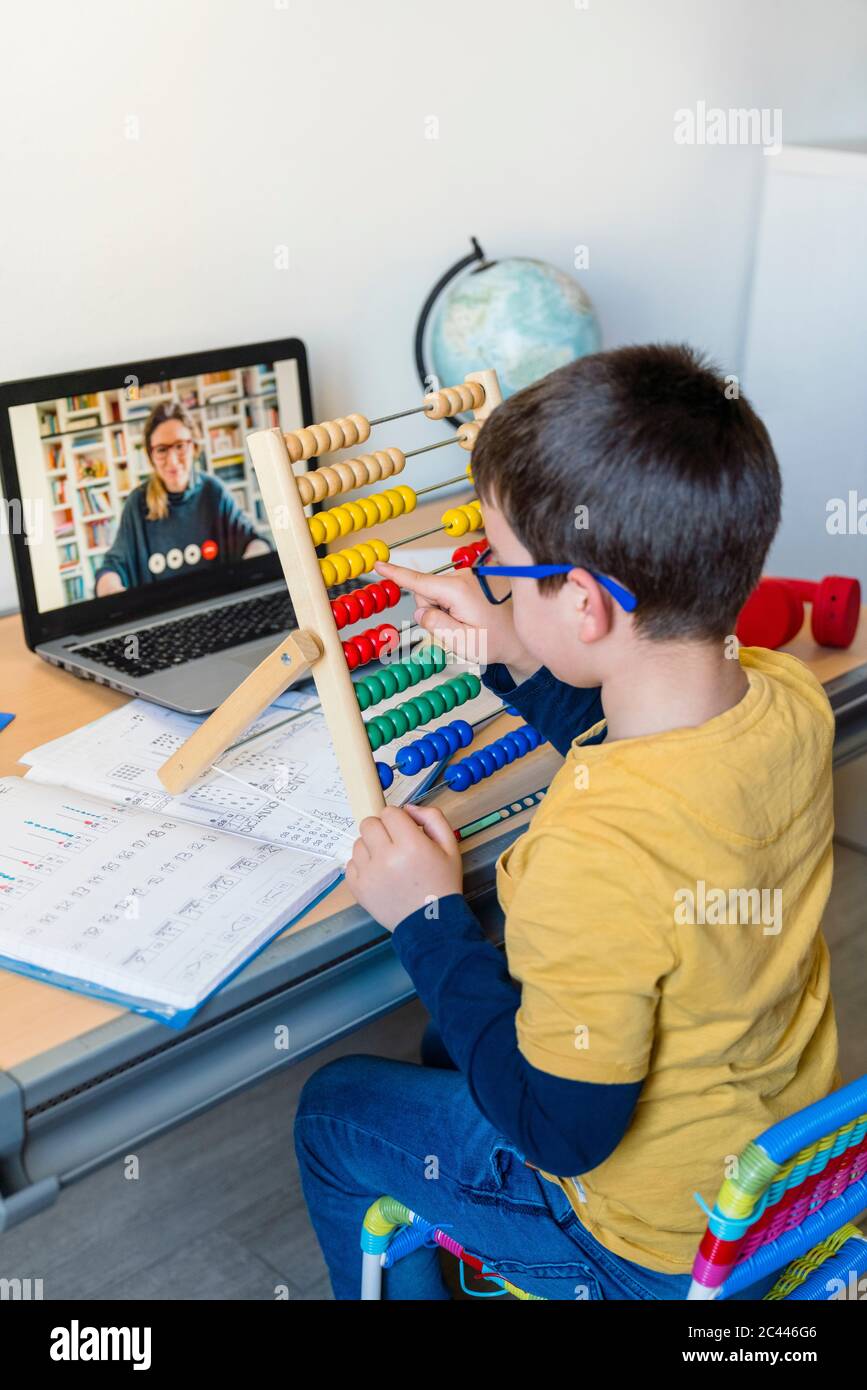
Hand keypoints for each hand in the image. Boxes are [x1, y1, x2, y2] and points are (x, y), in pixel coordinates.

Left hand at [345, 804, 462, 931]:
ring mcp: (369, 874)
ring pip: (358, 842)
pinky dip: (362, 865)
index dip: (398, 819)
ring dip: (371, 847)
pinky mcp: (358, 889)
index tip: (405, 831)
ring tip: (387, 861)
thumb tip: (408, 808)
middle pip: (368, 823)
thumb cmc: (442, 883)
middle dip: (381, 829)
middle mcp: (386, 857)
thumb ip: (432, 818)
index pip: (389, 812)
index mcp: (411, 844)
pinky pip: (350, 863)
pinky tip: (378, 873)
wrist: (431, 922)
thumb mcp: (450, 846)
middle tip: (394, 844)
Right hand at [374, 559, 533, 674]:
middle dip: (432, 611)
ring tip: (467, 624)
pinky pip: (447, 594)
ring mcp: (467, 577)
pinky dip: (451, 607)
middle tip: (455, 629)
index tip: (378, 564)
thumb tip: (420, 611)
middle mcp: (462, 577)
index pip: (419, 581)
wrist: (519, 638)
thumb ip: (436, 625)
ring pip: (436, 594)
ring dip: (444, 611)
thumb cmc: (495, 641)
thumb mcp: (461, 641)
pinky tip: (469, 617)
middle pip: (426, 592)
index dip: (395, 574)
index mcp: (457, 590)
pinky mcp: (470, 580)